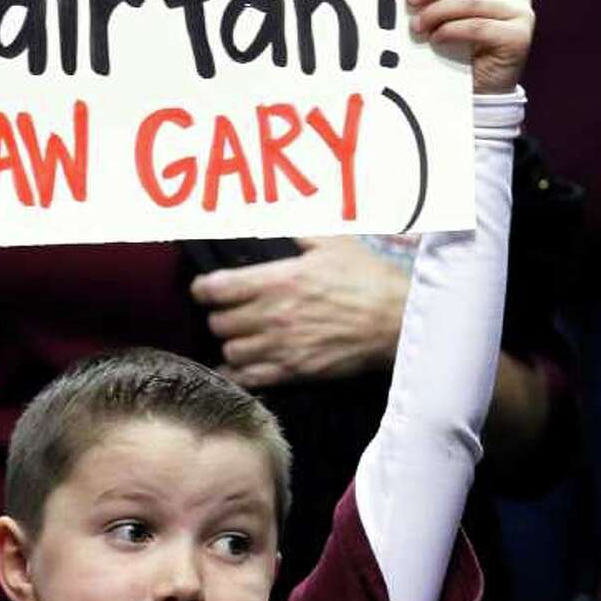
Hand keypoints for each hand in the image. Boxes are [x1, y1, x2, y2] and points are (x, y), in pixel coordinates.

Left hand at [191, 238, 409, 388]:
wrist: (397, 322)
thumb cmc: (367, 278)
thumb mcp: (332, 242)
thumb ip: (295, 232)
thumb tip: (267, 221)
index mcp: (276, 281)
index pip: (215, 288)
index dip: (202, 288)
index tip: (205, 288)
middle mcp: (271, 315)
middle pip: (218, 323)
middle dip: (219, 315)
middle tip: (230, 311)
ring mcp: (281, 347)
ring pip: (230, 351)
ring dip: (232, 343)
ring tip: (242, 336)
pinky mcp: (294, 372)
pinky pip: (249, 378)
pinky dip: (239, 373)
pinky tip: (242, 365)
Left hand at [405, 0, 532, 93]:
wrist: (482, 91)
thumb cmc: (461, 49)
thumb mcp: (452, 15)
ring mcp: (521, 15)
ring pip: (472, 2)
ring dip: (438, 12)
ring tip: (417, 26)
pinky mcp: (518, 38)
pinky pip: (478, 27)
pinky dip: (451, 31)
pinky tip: (436, 39)